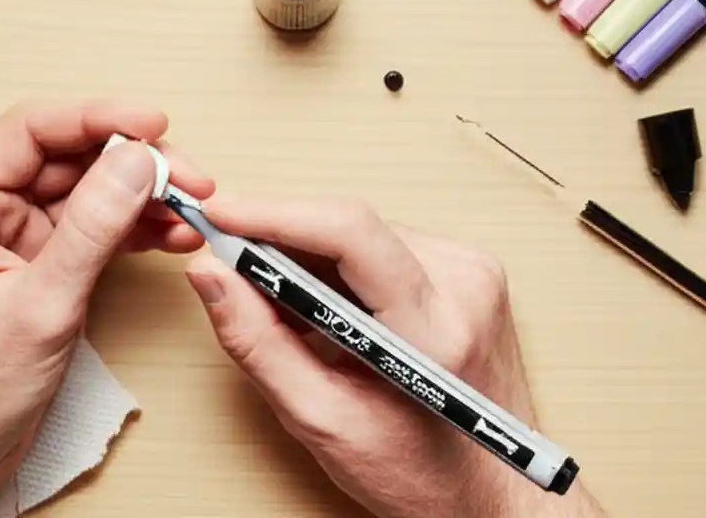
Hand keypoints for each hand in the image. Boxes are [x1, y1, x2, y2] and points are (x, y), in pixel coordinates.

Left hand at [0, 101, 213, 516]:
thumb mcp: (37, 306)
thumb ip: (90, 228)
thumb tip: (133, 164)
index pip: (34, 130)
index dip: (98, 118)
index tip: (153, 125)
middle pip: (67, 157)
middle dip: (133, 163)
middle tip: (189, 179)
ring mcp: (9, 240)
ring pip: (85, 193)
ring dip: (140, 198)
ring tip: (190, 210)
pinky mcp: (34, 269)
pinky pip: (89, 231)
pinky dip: (131, 230)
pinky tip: (169, 235)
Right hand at [184, 196, 603, 517]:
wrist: (493, 493)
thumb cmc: (423, 473)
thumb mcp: (323, 421)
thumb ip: (258, 344)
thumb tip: (212, 277)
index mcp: (434, 331)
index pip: (349, 235)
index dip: (274, 215)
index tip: (221, 216)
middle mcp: (465, 287)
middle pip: (352, 228)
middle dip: (281, 238)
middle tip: (228, 262)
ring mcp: (475, 274)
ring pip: (365, 234)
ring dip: (312, 256)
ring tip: (277, 300)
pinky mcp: (472, 272)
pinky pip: (388, 246)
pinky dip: (344, 267)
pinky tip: (323, 304)